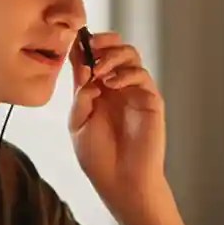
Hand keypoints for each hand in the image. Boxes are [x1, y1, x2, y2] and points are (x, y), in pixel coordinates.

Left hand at [68, 32, 165, 204]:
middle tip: (90, 47)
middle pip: (115, 48)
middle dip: (102, 42)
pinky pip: (142, 76)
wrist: (121, 182)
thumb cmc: (98, 158)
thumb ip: (80, 96)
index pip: (92, 58)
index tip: (72, 42)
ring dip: (113, 56)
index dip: (83, 46)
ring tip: (99, 70)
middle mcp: (117, 87)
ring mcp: (135, 92)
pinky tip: (112, 84)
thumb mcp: (78, 124)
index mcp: (97, 90)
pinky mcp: (151, 100)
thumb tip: (85, 71)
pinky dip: (126, 73)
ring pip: (130, 55)